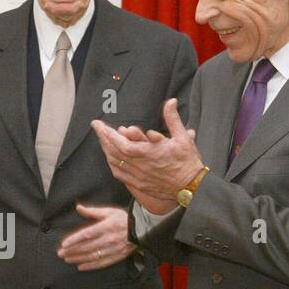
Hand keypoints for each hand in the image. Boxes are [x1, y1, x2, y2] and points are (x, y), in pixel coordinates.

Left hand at [57, 204, 134, 270]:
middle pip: (87, 247)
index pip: (87, 234)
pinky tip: (80, 267)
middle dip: (72, 251)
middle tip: (61, 253)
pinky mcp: (116, 256)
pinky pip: (101, 263)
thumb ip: (92, 212)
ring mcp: (112, 249)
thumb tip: (78, 208)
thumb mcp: (109, 212)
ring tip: (67, 259)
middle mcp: (108, 239)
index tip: (64, 244)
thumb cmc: (124, 219)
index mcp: (106, 227)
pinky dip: (90, 266)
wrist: (142, 230)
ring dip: (78, 258)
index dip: (74, 239)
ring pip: (92, 256)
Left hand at [92, 98, 203, 215]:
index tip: (99, 124)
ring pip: (115, 163)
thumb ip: (173, 118)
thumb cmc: (187, 162)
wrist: (191, 186)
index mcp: (149, 152)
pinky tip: (110, 158)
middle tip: (98, 128)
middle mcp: (140, 165)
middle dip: (103, 138)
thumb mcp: (182, 137)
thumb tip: (171, 101)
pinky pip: (120, 174)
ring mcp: (138, 176)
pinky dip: (112, 164)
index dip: (107, 133)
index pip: (121, 143)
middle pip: (114, 152)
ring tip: (102, 139)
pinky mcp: (139, 184)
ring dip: (106, 150)